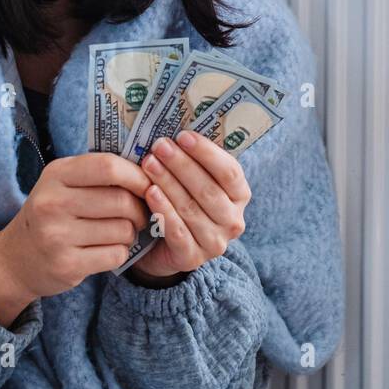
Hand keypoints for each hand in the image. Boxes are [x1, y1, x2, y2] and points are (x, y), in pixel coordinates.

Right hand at [0, 152, 150, 322]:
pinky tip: (106, 250)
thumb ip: (98, 173)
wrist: (16, 258)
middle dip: (140, 208)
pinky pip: (116, 255)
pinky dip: (120, 252)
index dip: (137, 176)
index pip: (109, 167)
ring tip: (118, 232)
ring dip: (130, 233)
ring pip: (123, 229)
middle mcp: (52, 203)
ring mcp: (57, 236)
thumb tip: (149, 170)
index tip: (148, 185)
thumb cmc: (51, 214)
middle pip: (121, 200)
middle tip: (139, 215)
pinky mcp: (66, 265)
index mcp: (56, 174)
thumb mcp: (63, 183)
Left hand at [130, 129, 251, 280]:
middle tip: (159, 146)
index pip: (229, 171)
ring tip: (148, 163)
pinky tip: (150, 193)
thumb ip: (193, 160)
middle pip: (208, 189)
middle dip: (182, 165)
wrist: (165, 248)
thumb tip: (175, 130)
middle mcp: (234, 221)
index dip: (207, 153)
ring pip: (191, 208)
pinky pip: (177, 231)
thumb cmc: (182, 202)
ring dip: (168, 183)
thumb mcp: (193, 181)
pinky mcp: (192, 258)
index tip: (183, 135)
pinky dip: (164, 210)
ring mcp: (215, 242)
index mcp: (240, 196)